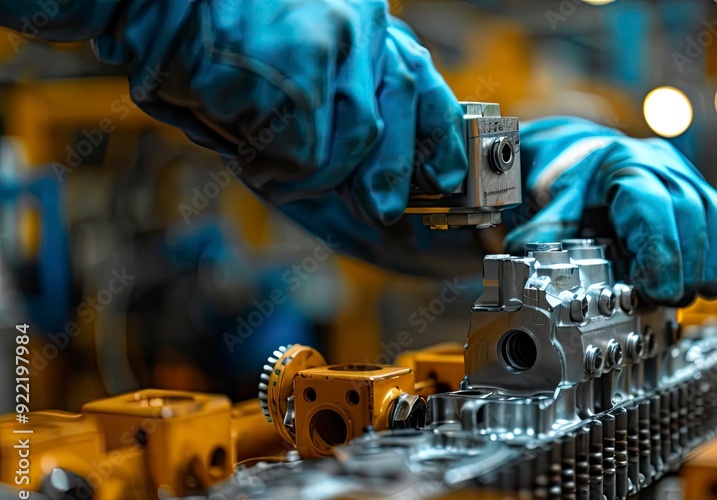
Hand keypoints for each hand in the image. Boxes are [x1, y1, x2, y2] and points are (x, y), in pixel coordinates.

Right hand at [85, 0, 466, 223]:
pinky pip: (301, 159)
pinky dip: (267, 164)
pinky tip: (233, 129)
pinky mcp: (301, 79)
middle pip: (391, 121)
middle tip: (379, 206)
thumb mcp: (289, 42)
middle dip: (386, 174)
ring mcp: (332, 50)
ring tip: (256, 138)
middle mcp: (356, 25)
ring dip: (302, 167)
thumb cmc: (206, 17)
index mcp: (357, 15)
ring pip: (346, 151)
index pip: (419, 81)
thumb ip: (334, 89)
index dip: (437, 137)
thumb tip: (370, 165)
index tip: (453, 176)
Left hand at [507, 117, 716, 305]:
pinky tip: (710, 281)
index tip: (658, 290)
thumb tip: (534, 266)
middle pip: (689, 211)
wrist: (569, 154)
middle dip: (686, 263)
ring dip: (708, 260)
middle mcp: (656, 161)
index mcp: (619, 162)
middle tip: (674, 299)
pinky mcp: (693, 186)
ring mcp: (679, 171)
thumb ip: (544, 235)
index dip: (661, 253)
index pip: (652, 207)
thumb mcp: (545, 205)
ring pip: (711, 212)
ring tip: (694, 294)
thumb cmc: (559, 179)